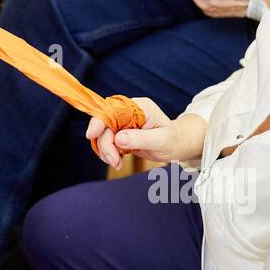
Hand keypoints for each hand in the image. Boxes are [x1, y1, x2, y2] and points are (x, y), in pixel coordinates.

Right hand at [87, 96, 206, 168]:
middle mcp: (127, 112)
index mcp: (138, 107)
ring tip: (117, 163)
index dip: (99, 121)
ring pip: (103, 135)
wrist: (177, 144)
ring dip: (106, 151)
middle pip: (104, 124)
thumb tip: (118, 138)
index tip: (91, 135)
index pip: (112, 109)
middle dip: (105, 144)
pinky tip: (117, 161)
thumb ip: (140, 138)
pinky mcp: (120, 133)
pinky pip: (106, 142)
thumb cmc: (173, 139)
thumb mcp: (160, 140)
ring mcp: (123, 123)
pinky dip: (108, 153)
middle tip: (114, 160)